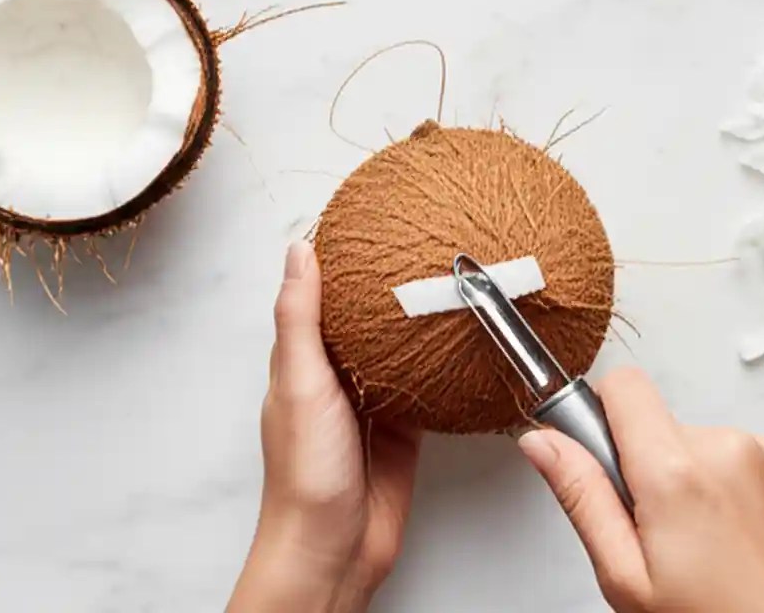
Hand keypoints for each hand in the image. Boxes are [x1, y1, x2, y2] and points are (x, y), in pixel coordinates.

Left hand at [229, 241, 422, 612]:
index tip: (364, 216)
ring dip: (417, 320)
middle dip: (386, 282)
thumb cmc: (305, 476)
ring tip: (448, 278)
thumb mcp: (300, 384)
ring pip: (398, 349)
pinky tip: (463, 342)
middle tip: (421, 239)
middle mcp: (336, 378)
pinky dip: (442, 364)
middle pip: (363, 317)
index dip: (337, 255)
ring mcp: (372, 404)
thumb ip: (301, 320)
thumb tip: (300, 252)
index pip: (317, 293)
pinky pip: (427, 387)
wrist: (336, 547)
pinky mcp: (403, 430)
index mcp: (301, 361)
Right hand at [518, 367, 763, 612]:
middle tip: (653, 536)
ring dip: (690, 483)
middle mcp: (728, 449)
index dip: (599, 416)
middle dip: (645, 467)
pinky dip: (729, 494)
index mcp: (677, 471)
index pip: (622, 384)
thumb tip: (543, 443)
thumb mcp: (627, 578)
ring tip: (700, 548)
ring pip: (700, 445)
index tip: (600, 459)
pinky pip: (740, 464)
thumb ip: (582, 497)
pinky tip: (733, 546)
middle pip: (659, 424)